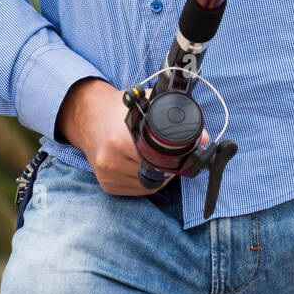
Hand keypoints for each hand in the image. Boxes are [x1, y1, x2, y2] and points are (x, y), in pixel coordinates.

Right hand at [56, 77, 207, 194]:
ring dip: (158, 176)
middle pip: (153, 174)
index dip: (173, 158)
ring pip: (146, 186)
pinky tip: (146, 167)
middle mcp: (110, 161)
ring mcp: (106, 175)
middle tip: (173, 156)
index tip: (181, 153)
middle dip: (167, 168)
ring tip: (158, 159)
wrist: (89, 117)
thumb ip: (176, 115)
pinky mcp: (106, 185)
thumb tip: (204, 138)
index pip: (156, 160)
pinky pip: (135, 191)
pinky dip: (146, 182)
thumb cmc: (121, 109)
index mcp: (119, 140)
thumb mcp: (149, 102)